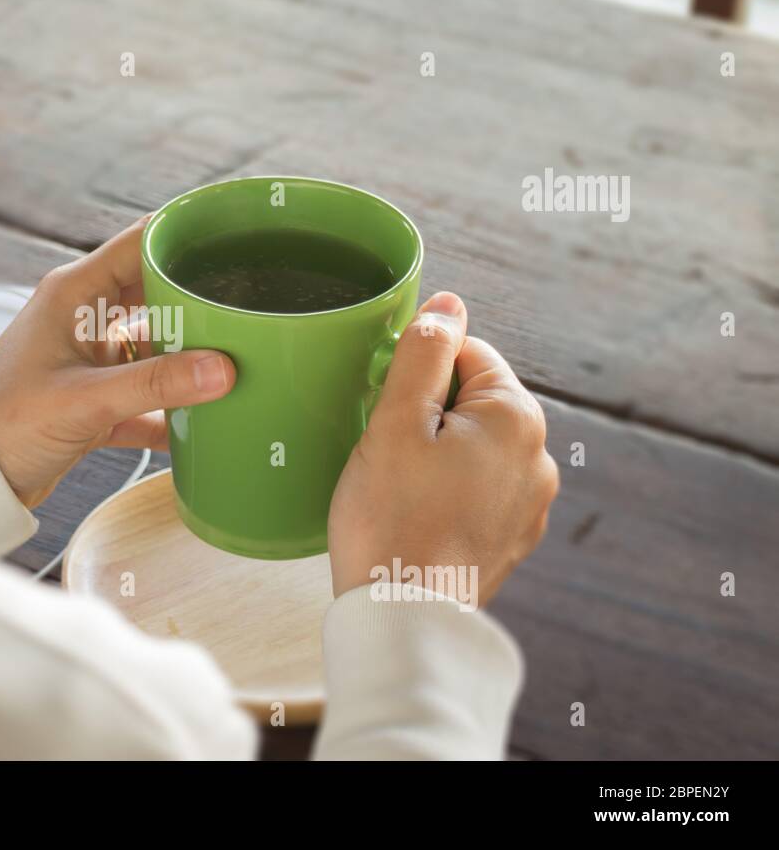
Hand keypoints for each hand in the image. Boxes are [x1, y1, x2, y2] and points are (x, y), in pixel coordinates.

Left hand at [0, 217, 235, 506]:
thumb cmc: (1, 423)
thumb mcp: (84, 400)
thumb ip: (155, 384)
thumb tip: (221, 369)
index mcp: (74, 294)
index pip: (141, 244)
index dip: (186, 235)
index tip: (234, 234)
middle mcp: (84, 318)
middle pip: (157, 293)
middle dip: (201, 303)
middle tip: (251, 308)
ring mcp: (91, 359)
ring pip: (157, 347)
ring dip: (190, 359)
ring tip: (241, 363)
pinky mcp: (95, 399)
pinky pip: (147, 395)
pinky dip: (172, 409)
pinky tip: (205, 422)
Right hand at [328, 292, 558, 603]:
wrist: (403, 619)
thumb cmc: (391, 520)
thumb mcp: (395, 422)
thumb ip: (423, 353)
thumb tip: (449, 304)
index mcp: (517, 417)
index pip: (466, 353)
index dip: (416, 370)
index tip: (384, 403)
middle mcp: (538, 458)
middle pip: (471, 401)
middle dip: (426, 413)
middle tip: (383, 448)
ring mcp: (530, 505)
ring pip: (472, 448)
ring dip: (435, 453)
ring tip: (395, 487)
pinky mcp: (511, 540)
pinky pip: (475, 491)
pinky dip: (445, 492)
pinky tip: (413, 515)